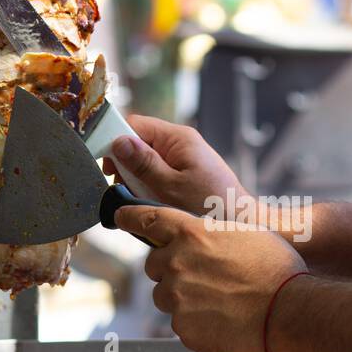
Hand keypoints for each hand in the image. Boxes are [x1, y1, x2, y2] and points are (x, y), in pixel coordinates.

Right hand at [105, 116, 245, 215]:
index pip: (134, 124)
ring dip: (138, 181)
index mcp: (178, 138)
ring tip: (145, 201)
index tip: (108, 166)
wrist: (243, 226)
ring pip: (145, 162)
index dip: (116, 141)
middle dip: (127, 166)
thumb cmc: (212, 208)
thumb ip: (143, 164)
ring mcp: (182, 159)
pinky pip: (156, 175)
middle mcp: (180, 144)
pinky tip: (154, 204)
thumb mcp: (170, 187)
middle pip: (138, 143)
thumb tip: (118, 142)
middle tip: (128, 190)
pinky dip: (149, 189)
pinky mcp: (184, 175)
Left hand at [114, 203, 307, 351]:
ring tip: (218, 301)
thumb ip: (208, 234)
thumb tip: (196, 239)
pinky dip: (196, 322)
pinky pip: (180, 323)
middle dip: (170, 269)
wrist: (289, 312)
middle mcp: (176, 262)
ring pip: (165, 296)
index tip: (119, 215)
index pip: (145, 218)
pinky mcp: (183, 328)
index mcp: (190, 233)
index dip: (129, 216)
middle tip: (202, 277)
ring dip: (182, 297)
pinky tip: (222, 320)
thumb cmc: (275, 269)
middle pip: (154, 264)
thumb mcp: (242, 233)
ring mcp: (177, 297)